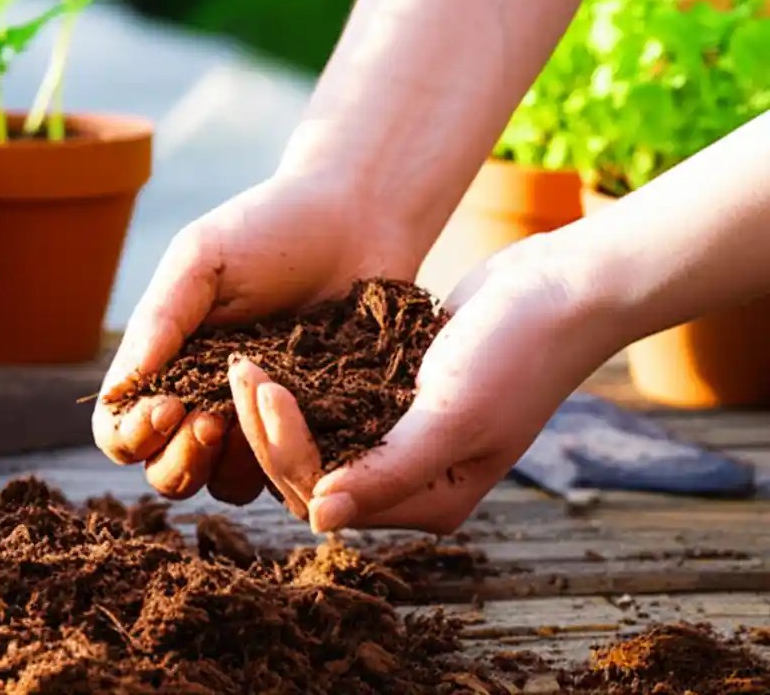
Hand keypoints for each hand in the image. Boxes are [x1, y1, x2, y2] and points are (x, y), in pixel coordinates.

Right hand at [93, 172, 429, 505]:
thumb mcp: (202, 261)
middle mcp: (204, 403)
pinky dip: (290, 461)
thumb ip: (160, 321)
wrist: (358, 217)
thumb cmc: (270, 229)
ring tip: (256, 417)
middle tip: (209, 421)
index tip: (167, 406)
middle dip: (179, 461)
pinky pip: (292, 474)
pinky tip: (307, 420)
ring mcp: (259, 422)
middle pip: (165, 473)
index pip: (121, 430)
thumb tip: (117, 391)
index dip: (132, 434)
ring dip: (230, 468)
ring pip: (224, 487)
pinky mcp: (316, 430)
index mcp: (165, 367)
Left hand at [230, 233, 623, 532]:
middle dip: (269, 428)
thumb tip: (322, 518)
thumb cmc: (518, 353)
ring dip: (277, 408)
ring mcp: (402, 439)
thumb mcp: (454, 416)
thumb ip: (389, 472)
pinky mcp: (394, 397)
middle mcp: (412, 480)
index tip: (264, 390)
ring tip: (249, 362)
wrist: (563, 287)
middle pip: (312, 473)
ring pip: (315, 439)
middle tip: (242, 369)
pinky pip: (333, 404)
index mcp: (431, 501)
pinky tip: (274, 356)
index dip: (286, 449)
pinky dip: (303, 386)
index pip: (329, 494)